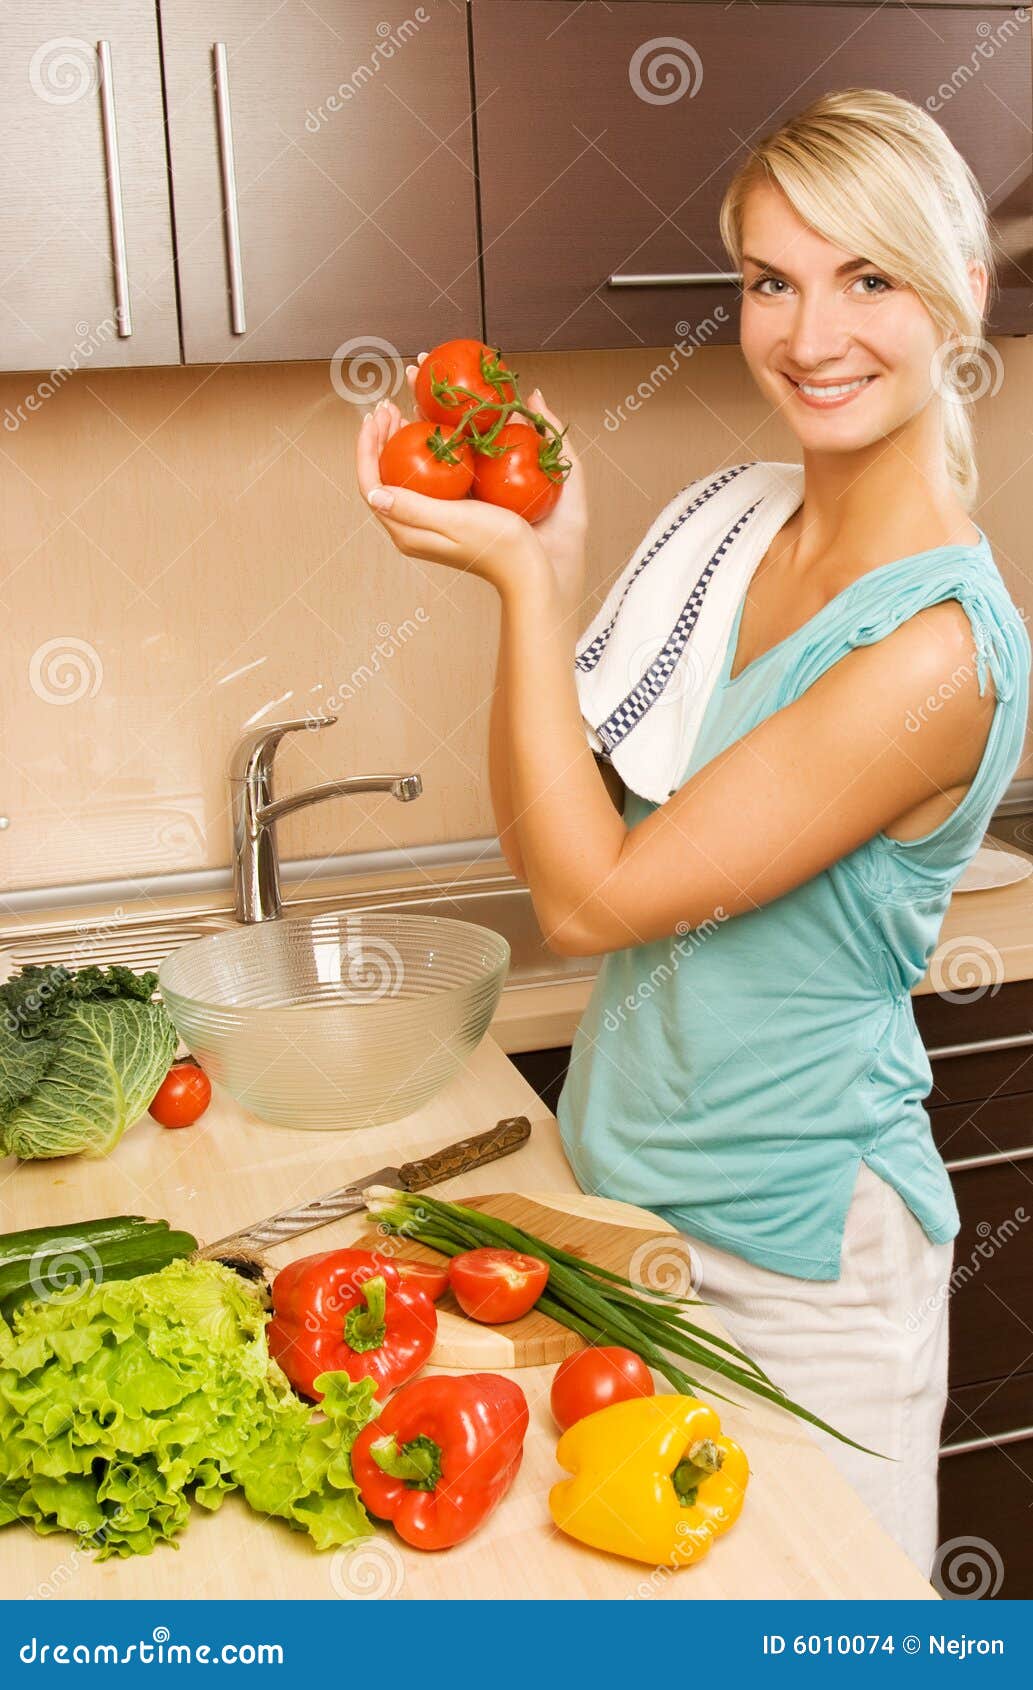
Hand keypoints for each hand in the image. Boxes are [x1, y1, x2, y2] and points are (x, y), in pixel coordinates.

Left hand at [356, 388, 547, 597]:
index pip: (371, 485)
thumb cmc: (496, 544)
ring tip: (402, 413)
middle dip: (379, 439)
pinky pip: (421, 480)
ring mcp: (426, 523)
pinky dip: (419, 454)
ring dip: (396, 443)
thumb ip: (412, 508)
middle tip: (389, 407)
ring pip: (399, 477)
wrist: (526, 566)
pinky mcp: (443, 516)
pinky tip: (431, 434)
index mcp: (406, 531)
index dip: (367, 448)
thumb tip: (374, 492)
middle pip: (381, 478)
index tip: (375, 417)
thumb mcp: (454, 521)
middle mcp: (410, 528)